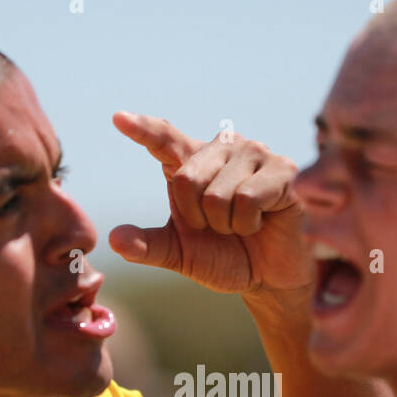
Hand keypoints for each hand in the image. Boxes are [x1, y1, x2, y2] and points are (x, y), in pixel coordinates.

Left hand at [108, 112, 311, 296]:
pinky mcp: (282, 168)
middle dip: (198, 218)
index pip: (164, 138)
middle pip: (186, 180)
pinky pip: (247, 198)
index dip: (142, 129)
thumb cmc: (225, 256)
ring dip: (227, 224)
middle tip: (219, 226)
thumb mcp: (179, 253)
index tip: (118, 118)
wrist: (268, 277)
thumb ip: (147, 246)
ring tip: (243, 223)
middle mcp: (222, 148)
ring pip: (217, 194)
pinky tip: (262, 221)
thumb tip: (114, 240)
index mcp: (192, 162)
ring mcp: (254, 153)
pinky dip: (248, 222)